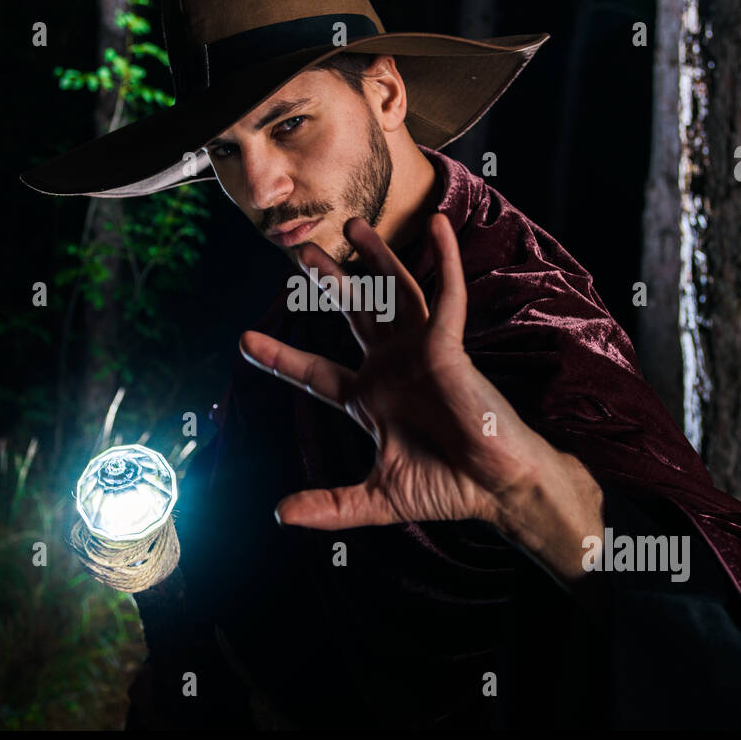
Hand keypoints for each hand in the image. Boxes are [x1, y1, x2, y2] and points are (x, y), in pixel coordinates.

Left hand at [238, 213, 602, 575]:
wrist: (496, 489)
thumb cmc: (446, 489)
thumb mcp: (376, 499)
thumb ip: (330, 505)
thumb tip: (280, 514)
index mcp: (369, 400)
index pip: (316, 372)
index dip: (281, 356)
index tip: (244, 341)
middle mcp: (391, 368)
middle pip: (352, 315)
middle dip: (327, 285)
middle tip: (299, 254)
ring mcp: (421, 353)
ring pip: (393, 294)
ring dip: (375, 259)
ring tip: (351, 225)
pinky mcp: (451, 345)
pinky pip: (447, 296)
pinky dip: (445, 260)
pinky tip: (438, 226)